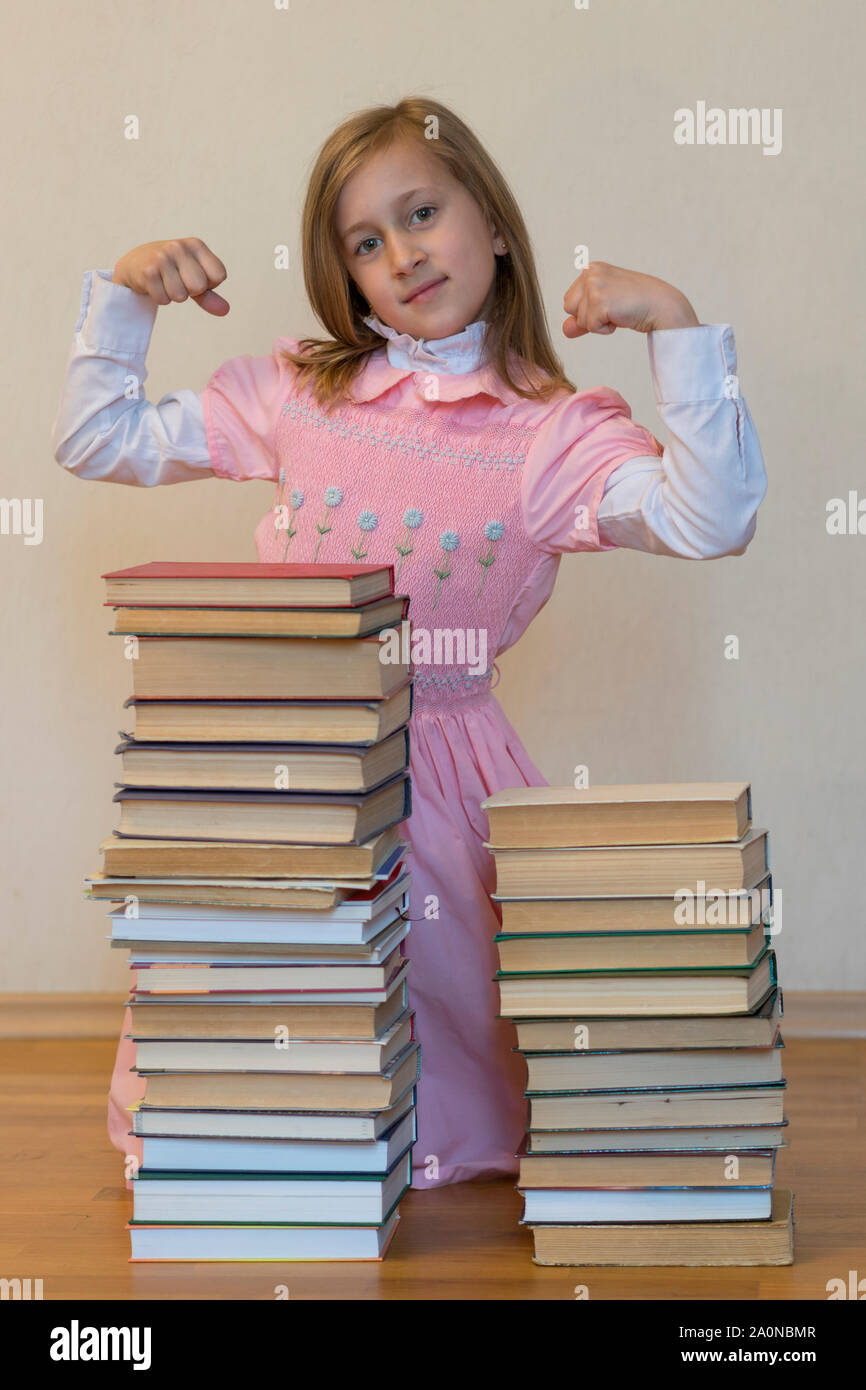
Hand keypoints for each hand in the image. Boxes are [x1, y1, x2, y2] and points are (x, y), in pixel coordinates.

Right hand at [111, 238, 229, 314]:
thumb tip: (225, 311)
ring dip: (173, 296)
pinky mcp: (148, 271)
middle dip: (190, 291)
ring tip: (165, 282)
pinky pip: (164, 299)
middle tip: (177, 280)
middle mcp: (179, 247)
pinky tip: (154, 285)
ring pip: (181, 296)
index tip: (195, 276)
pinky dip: (160, 298)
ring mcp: (162, 257)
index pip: (219, 275)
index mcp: (196, 245)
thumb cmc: (172, 270)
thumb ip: (210, 295)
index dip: (209, 284)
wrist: (135, 263)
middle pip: (199, 286)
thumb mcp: (194, 278)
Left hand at [562, 261, 698, 336]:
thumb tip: (565, 330)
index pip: (570, 300)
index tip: (610, 304)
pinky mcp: (600, 300)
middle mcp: (590, 272)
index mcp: (591, 269)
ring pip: (579, 319)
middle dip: (589, 316)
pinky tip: (621, 316)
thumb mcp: (605, 308)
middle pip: (569, 308)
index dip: (588, 310)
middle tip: (614, 308)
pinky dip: (605, 329)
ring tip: (619, 311)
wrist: (661, 306)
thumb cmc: (636, 305)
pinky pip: (590, 327)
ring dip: (598, 323)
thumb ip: (583, 317)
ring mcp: (594, 285)